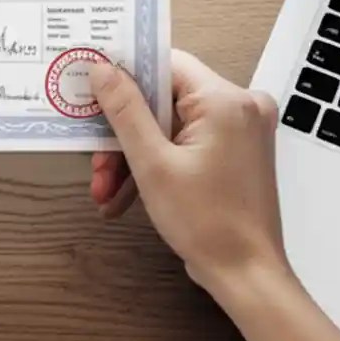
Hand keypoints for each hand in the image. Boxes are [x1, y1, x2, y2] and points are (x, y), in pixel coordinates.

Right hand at [87, 50, 287, 296]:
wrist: (247, 275)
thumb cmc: (207, 223)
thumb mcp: (153, 164)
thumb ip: (125, 111)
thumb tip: (102, 68)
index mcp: (225, 100)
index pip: (165, 64)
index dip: (125, 77)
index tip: (92, 94)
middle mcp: (241, 106)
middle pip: (164, 99)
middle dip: (124, 134)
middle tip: (97, 167)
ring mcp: (242, 130)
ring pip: (171, 125)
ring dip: (134, 155)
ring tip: (106, 192)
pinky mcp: (237, 151)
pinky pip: (186, 142)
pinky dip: (158, 164)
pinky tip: (127, 196)